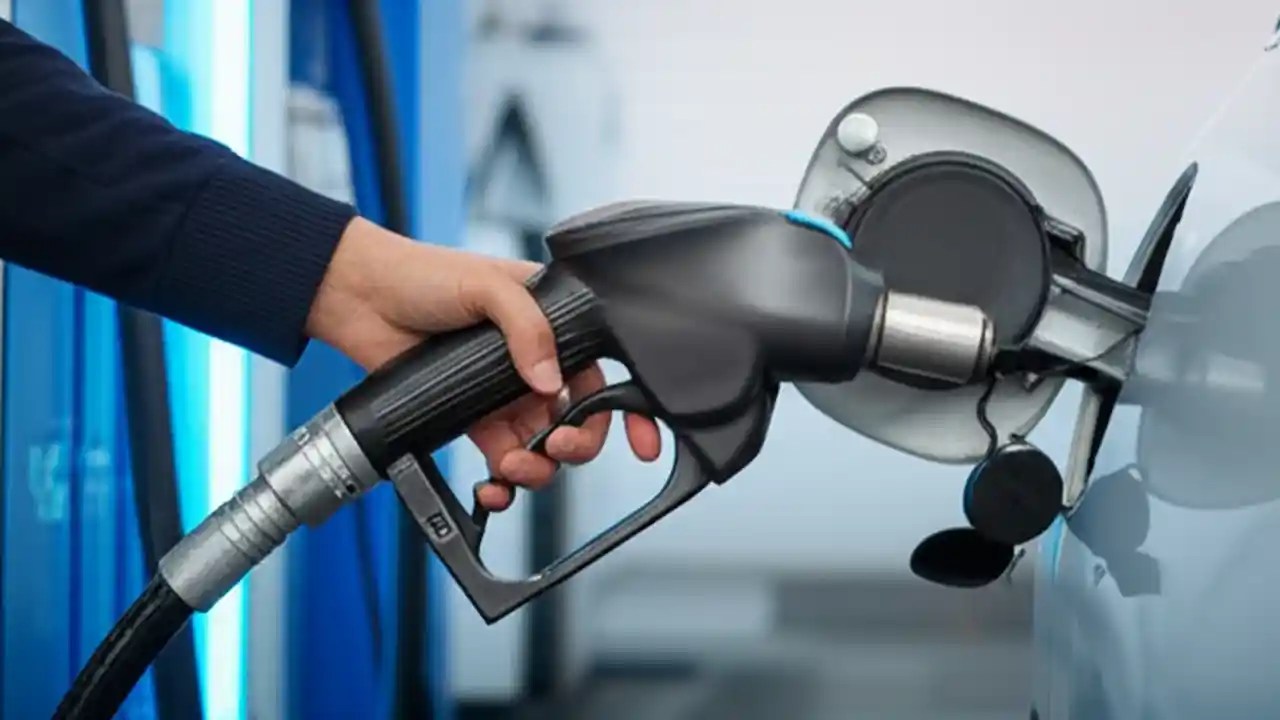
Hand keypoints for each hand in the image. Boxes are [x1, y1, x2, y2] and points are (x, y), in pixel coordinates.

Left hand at [305, 217, 661, 510]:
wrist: (360, 297)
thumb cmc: (423, 274)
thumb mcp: (487, 285)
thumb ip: (528, 328)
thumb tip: (549, 383)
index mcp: (553, 322)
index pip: (605, 369)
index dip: (630, 409)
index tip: (643, 442)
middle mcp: (535, 361)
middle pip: (579, 420)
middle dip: (576, 446)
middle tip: (556, 448)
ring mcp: (504, 392)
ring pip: (542, 448)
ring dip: (537, 469)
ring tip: (512, 467)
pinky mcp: (472, 417)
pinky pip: (502, 460)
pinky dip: (503, 482)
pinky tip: (494, 486)